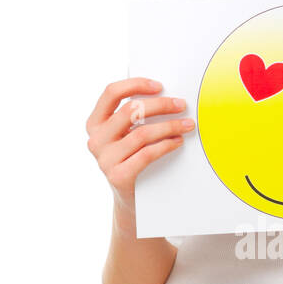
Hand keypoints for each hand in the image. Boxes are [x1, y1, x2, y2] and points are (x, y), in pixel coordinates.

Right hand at [85, 76, 194, 215]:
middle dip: (160, 105)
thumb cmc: (131, 159)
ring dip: (169, 126)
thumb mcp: (125, 135)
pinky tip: (178, 141)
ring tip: (187, 125)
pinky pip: (147, 154)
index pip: (111, 93)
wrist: (129, 199)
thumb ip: (134, 116)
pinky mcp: (118, 176)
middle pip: (130, 111)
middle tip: (181, 105)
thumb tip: (163, 93)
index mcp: (95, 123)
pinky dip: (166, 145)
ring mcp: (105, 159)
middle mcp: (96, 139)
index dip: (136, 84)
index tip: (159, 86)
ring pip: (142, 133)